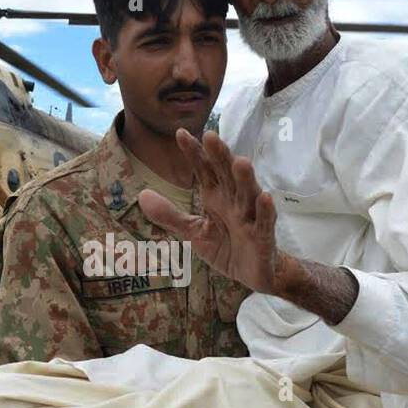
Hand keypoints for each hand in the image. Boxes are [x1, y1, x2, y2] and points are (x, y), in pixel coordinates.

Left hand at [138, 128, 283, 294]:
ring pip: (248, 194)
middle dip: (220, 157)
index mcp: (215, 197)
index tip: (180, 134)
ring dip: (245, 179)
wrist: (252, 274)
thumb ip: (170, 215)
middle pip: (227, 175)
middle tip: (211, 136)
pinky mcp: (263, 237)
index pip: (204, 170)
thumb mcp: (193, 232)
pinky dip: (265, 210)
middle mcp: (233, 201)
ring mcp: (250, 218)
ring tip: (241, 161)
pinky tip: (265, 197)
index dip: (194, 153)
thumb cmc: (226, 247)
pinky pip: (265, 222)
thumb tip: (142, 195)